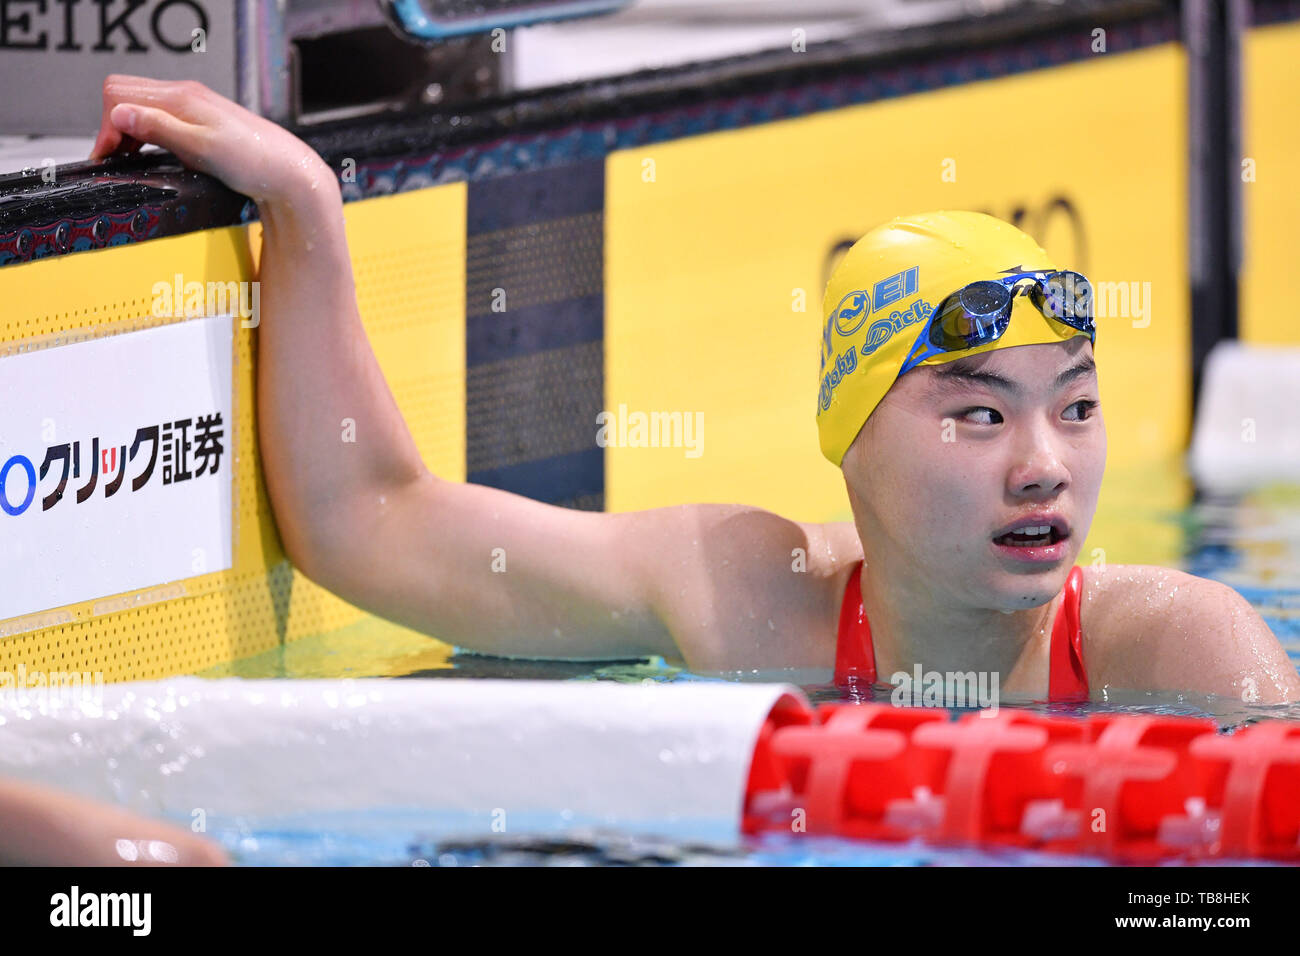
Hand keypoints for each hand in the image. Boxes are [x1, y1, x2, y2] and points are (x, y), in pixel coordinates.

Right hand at [88, 74, 337, 205]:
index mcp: (181, 97)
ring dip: (129, 132)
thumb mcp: (201, 149)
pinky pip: (160, 119)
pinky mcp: (201, 122)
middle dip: (113, 126)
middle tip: (116, 159)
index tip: (110, 157)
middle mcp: (186, 96)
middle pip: (126, 95)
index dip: (107, 126)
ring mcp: (194, 107)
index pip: (119, 95)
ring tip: (131, 160)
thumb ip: (160, 129)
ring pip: (141, 107)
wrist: (289, 174)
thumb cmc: (254, 163)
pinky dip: (147, 136)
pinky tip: (153, 156)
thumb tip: (119, 115)